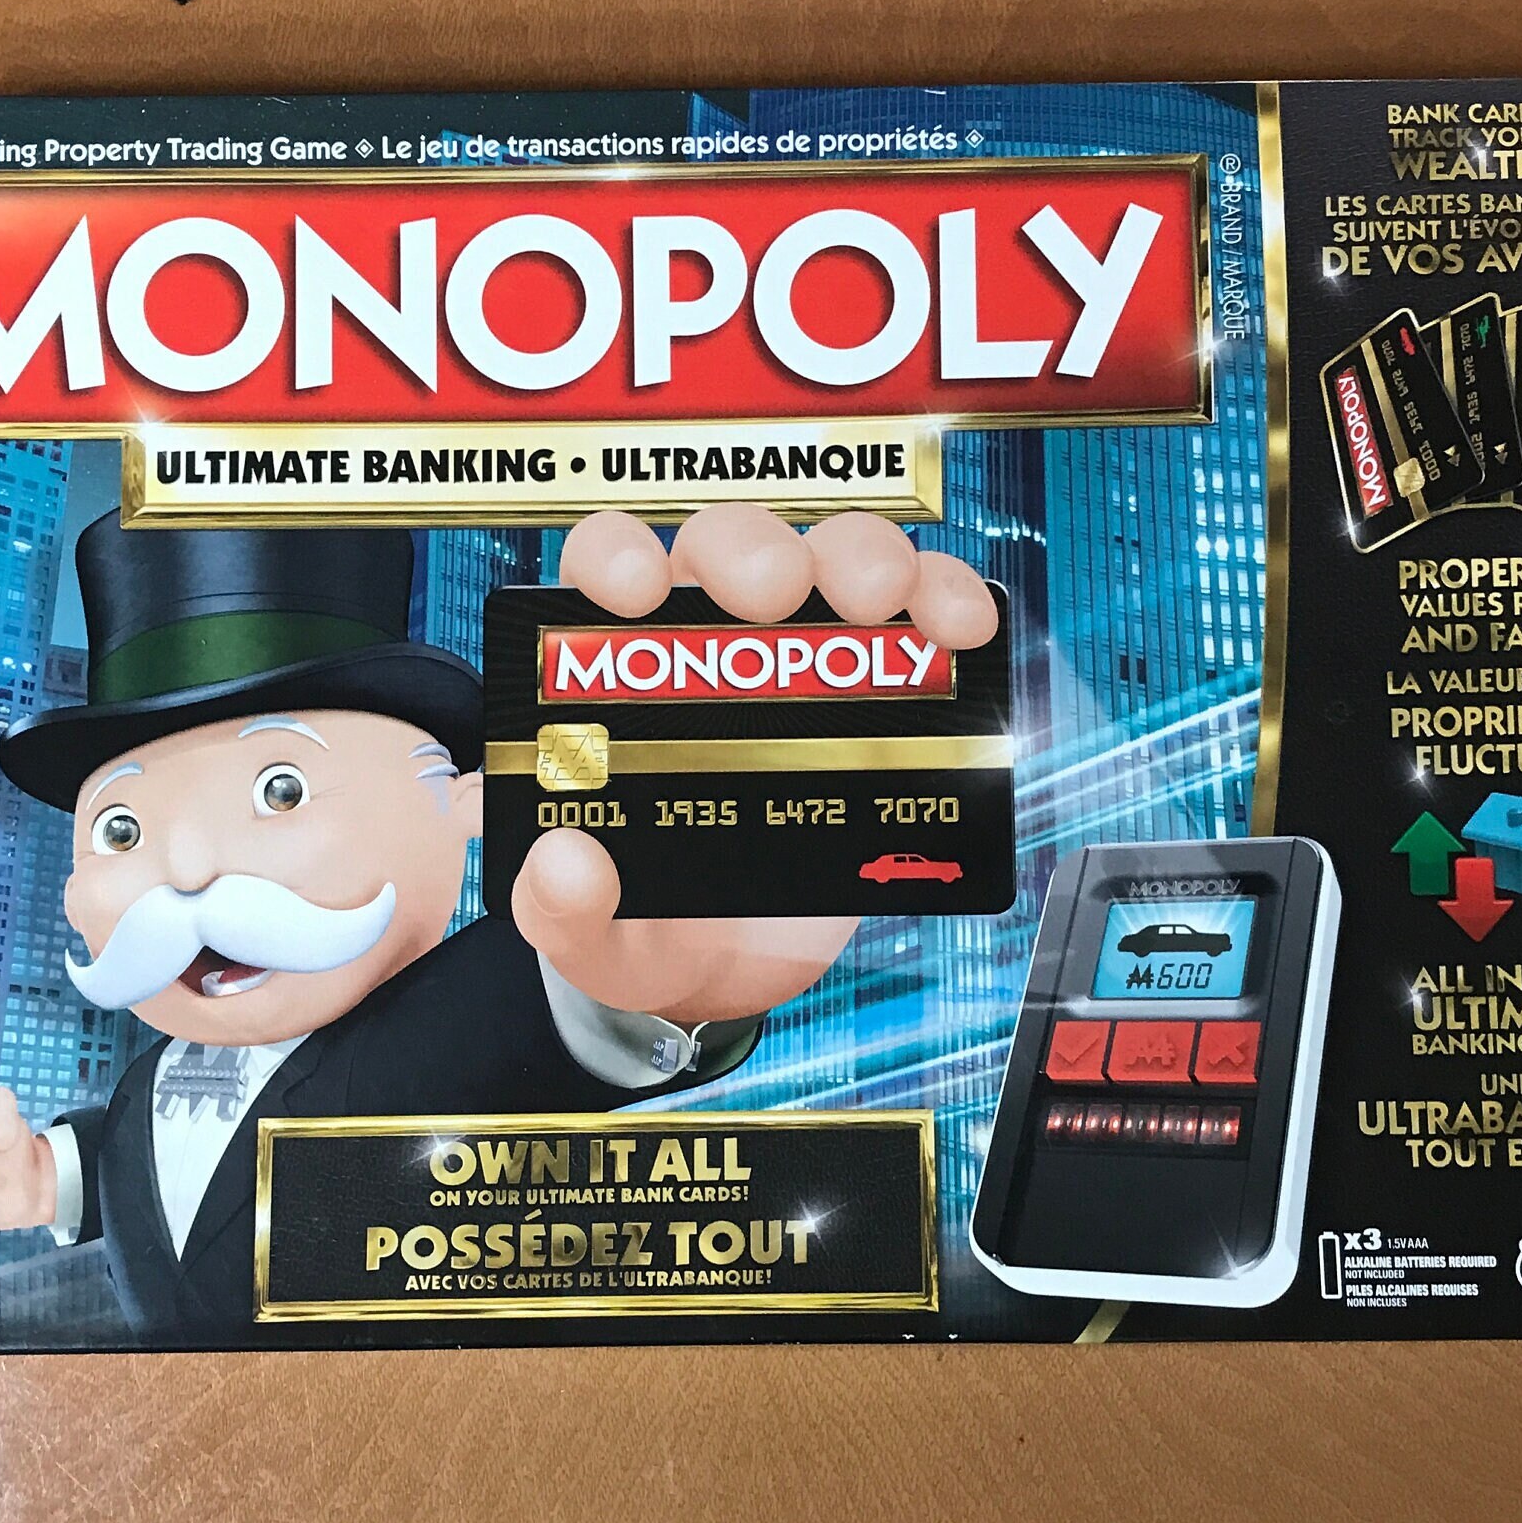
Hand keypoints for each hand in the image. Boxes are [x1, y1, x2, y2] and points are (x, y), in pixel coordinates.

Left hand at [511, 506, 998, 1026]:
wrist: (734, 976)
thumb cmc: (642, 927)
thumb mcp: (586, 936)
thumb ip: (559, 908)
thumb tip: (566, 862)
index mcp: (619, 674)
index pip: (608, 568)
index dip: (619, 556)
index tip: (635, 591)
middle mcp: (709, 645)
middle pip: (729, 546)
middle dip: (755, 551)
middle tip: (776, 594)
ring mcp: (802, 663)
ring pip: (831, 558)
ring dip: (861, 557)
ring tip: (883, 602)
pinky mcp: (883, 694)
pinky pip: (921, 614)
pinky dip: (947, 598)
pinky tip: (962, 626)